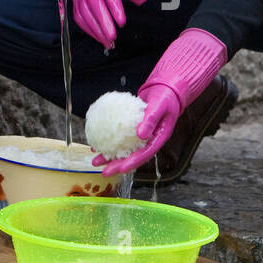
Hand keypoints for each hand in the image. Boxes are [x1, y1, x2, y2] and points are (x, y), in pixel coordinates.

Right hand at [57, 0, 145, 48]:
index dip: (115, 8)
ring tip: (108, 42)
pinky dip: (88, 29)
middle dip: (103, 22)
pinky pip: (79, 18)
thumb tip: (143, 0)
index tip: (122, 22)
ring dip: (95, 30)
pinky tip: (99, 38)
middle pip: (94, 5)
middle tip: (113, 37)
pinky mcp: (76, 3)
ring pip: (85, 14)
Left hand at [89, 27, 227, 176]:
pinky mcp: (132, 130)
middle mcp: (149, 140)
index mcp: (158, 138)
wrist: (164, 90)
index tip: (120, 169)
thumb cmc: (165, 97)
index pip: (145, 154)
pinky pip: (119, 137)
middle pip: (132, 156)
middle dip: (118, 165)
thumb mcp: (160, 106)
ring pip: (124, 149)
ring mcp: (141, 136)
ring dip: (110, 156)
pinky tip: (97, 144)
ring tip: (96, 161)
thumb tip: (141, 134)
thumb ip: (151, 119)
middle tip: (104, 172)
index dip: (133, 163)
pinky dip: (109, 140)